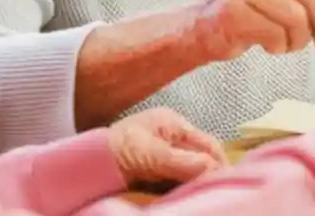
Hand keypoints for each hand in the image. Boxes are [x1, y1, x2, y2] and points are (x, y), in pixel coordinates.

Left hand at [108, 108, 226, 185]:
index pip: (207, 142)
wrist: (87, 162)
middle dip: (210, 170)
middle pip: (201, 154)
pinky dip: (184, 182)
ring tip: (205, 192)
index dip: (219, 161)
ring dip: (197, 178)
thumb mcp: (154, 156)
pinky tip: (187, 192)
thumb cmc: (119, 150)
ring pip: (191, 165)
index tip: (227, 180)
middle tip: (219, 189)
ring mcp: (163, 149)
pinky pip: (177, 174)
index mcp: (174, 123)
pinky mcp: (155, 164)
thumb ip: (184, 163)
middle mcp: (171, 134)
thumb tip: (213, 169)